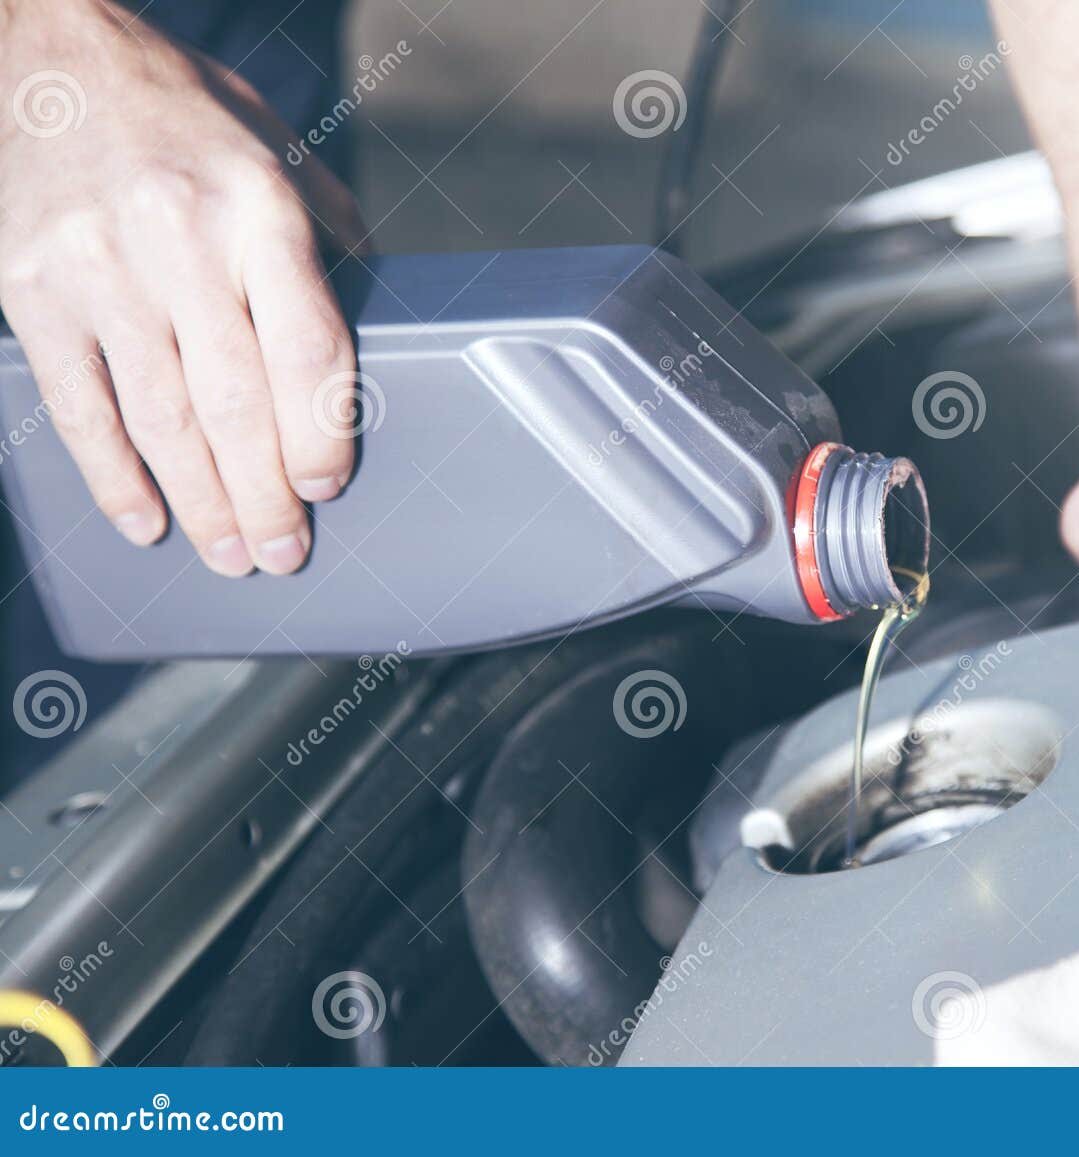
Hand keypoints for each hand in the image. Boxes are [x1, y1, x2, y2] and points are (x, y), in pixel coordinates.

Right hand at [0, 0, 367, 575]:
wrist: (42, 52)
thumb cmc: (176, 109)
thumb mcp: (277, 148)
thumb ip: (329, 233)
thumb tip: (379, 310)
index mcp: (257, 208)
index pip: (308, 349)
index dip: (324, 434)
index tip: (329, 486)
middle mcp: (179, 241)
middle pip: (237, 403)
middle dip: (266, 495)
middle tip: (285, 553)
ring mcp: (99, 269)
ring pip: (161, 418)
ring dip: (201, 503)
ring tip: (231, 555)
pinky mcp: (31, 291)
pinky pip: (80, 406)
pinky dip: (113, 477)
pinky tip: (146, 521)